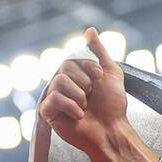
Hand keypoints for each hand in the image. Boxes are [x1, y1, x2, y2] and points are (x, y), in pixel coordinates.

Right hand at [37, 27, 128, 157]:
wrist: (112, 130)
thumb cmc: (113, 106)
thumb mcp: (111, 72)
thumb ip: (99, 51)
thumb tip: (90, 30)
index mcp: (74, 75)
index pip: (72, 60)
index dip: (89, 68)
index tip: (100, 80)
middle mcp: (62, 85)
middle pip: (64, 68)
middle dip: (84, 83)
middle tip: (92, 96)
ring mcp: (54, 98)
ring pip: (59, 82)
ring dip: (79, 96)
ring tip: (86, 108)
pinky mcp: (48, 112)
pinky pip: (54, 97)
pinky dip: (71, 106)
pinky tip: (79, 116)